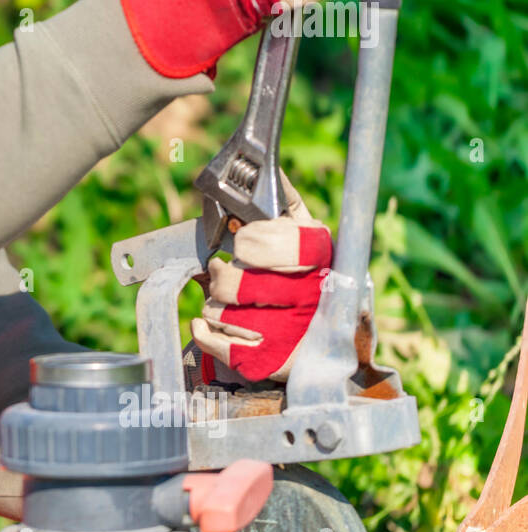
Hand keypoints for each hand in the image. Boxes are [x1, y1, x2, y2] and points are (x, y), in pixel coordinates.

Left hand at [191, 173, 333, 383]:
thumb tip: (267, 169)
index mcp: (321, 259)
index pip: (284, 244)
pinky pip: (218, 344)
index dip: (254, 241)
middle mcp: (311, 299)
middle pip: (239, 283)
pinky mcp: (270, 362)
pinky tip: (207, 323)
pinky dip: (204, 331)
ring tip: (228, 301)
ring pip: (222, 312)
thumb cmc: (306, 276)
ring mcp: (291, 334)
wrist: (326, 338)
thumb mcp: (306, 237)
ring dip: (214, 304)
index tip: (244, 241)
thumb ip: (284, 205)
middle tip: (223, 271)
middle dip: (221, 275)